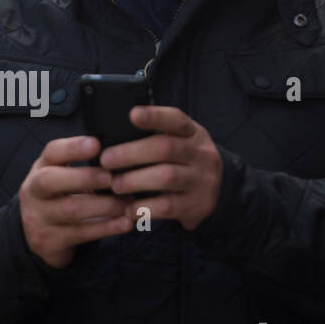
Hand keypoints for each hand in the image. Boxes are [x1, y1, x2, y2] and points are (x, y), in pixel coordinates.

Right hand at [19, 135, 131, 268]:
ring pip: (70, 210)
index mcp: (40, 169)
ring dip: (104, 206)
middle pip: (49, 180)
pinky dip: (106, 228)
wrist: (37, 235)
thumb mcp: (62, 177)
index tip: (96, 144)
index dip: (72, 147)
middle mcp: (33, 192)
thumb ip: (84, 166)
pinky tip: (125, 223)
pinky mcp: (49, 241)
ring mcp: (38, 218)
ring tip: (127, 203)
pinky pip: (80, 234)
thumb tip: (121, 156)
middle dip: (83, 177)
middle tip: (111, 178)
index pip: (51, 152)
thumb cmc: (60, 198)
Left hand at [100, 105, 223, 230]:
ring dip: (135, 181)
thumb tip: (113, 136)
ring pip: (166, 177)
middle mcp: (201, 154)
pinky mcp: (197, 205)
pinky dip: (144, 207)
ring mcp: (202, 181)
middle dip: (131, 154)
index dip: (154, 116)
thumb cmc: (184, 162)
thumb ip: (155, 137)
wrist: (217, 192)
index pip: (176, 119)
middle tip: (106, 160)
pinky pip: (168, 206)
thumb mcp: (180, 142)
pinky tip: (128, 209)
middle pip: (165, 148)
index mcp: (193, 133)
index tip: (133, 114)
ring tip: (115, 185)